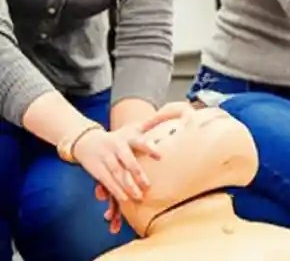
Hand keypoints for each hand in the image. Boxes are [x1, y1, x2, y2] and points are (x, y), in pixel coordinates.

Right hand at [79, 103, 194, 233]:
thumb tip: (180, 112)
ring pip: (117, 173)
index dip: (149, 148)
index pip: (139, 142)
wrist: (87, 140)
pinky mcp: (97, 169)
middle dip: (137, 174)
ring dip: (126, 186)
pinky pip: (106, 181)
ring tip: (138, 197)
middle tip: (148, 186)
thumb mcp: (135, 127)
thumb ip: (154, 122)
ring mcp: (106, 158)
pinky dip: (114, 190)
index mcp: (128, 137)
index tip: (160, 156)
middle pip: (127, 161)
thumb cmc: (119, 136)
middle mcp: (117, 147)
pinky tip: (124, 199)